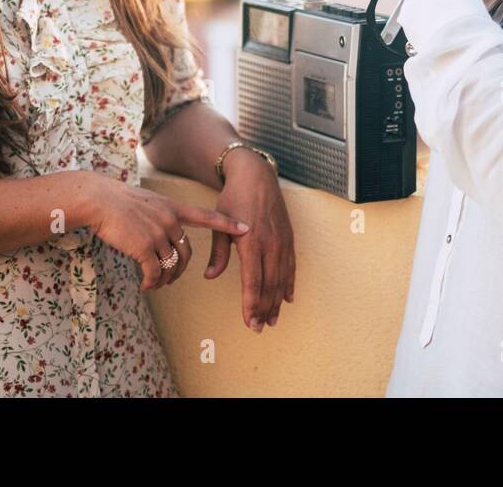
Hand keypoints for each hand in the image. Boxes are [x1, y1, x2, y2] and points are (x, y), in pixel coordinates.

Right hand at [88, 175, 249, 290]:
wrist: (99, 200)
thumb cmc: (118, 201)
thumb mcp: (148, 202)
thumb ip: (162, 215)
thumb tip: (168, 232)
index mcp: (173, 208)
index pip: (206, 216)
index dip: (227, 224)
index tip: (247, 228)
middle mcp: (170, 220)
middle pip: (186, 252)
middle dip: (180, 270)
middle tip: (170, 279)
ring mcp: (158, 233)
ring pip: (171, 265)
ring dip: (165, 279)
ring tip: (156, 284)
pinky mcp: (144, 246)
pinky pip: (155, 272)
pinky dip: (152, 282)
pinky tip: (146, 286)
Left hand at [205, 149, 295, 331]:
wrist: (256, 176)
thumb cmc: (233, 198)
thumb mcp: (219, 223)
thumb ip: (218, 252)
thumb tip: (211, 276)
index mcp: (251, 241)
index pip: (252, 281)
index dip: (251, 304)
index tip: (249, 322)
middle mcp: (270, 243)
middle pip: (269, 284)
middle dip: (263, 309)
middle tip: (258, 328)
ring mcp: (282, 241)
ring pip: (281, 278)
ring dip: (277, 301)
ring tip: (272, 320)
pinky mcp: (288, 238)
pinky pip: (291, 266)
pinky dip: (289, 283)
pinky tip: (287, 298)